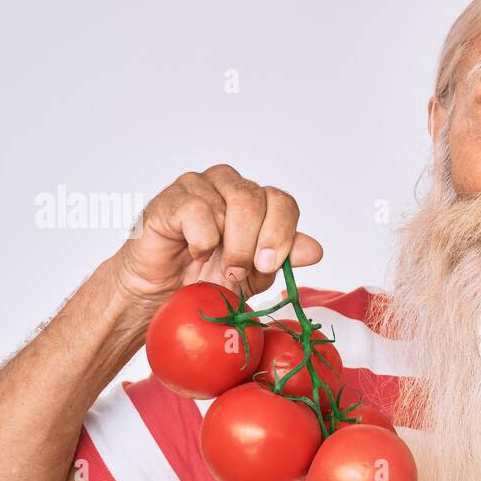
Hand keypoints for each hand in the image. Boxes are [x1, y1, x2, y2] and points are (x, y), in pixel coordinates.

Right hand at [113, 164, 322, 303]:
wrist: (165, 295)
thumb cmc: (208, 278)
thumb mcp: (256, 274)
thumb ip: (284, 258)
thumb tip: (315, 250)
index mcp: (256, 201)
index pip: (283, 202)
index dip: (280, 234)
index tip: (269, 265)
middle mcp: (230, 185)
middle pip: (258, 200)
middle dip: (253, 244)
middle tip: (239, 269)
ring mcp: (200, 186)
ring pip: (233, 202)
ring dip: (230, 245)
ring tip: (216, 264)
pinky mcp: (171, 198)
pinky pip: (199, 211)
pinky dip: (201, 240)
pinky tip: (193, 251)